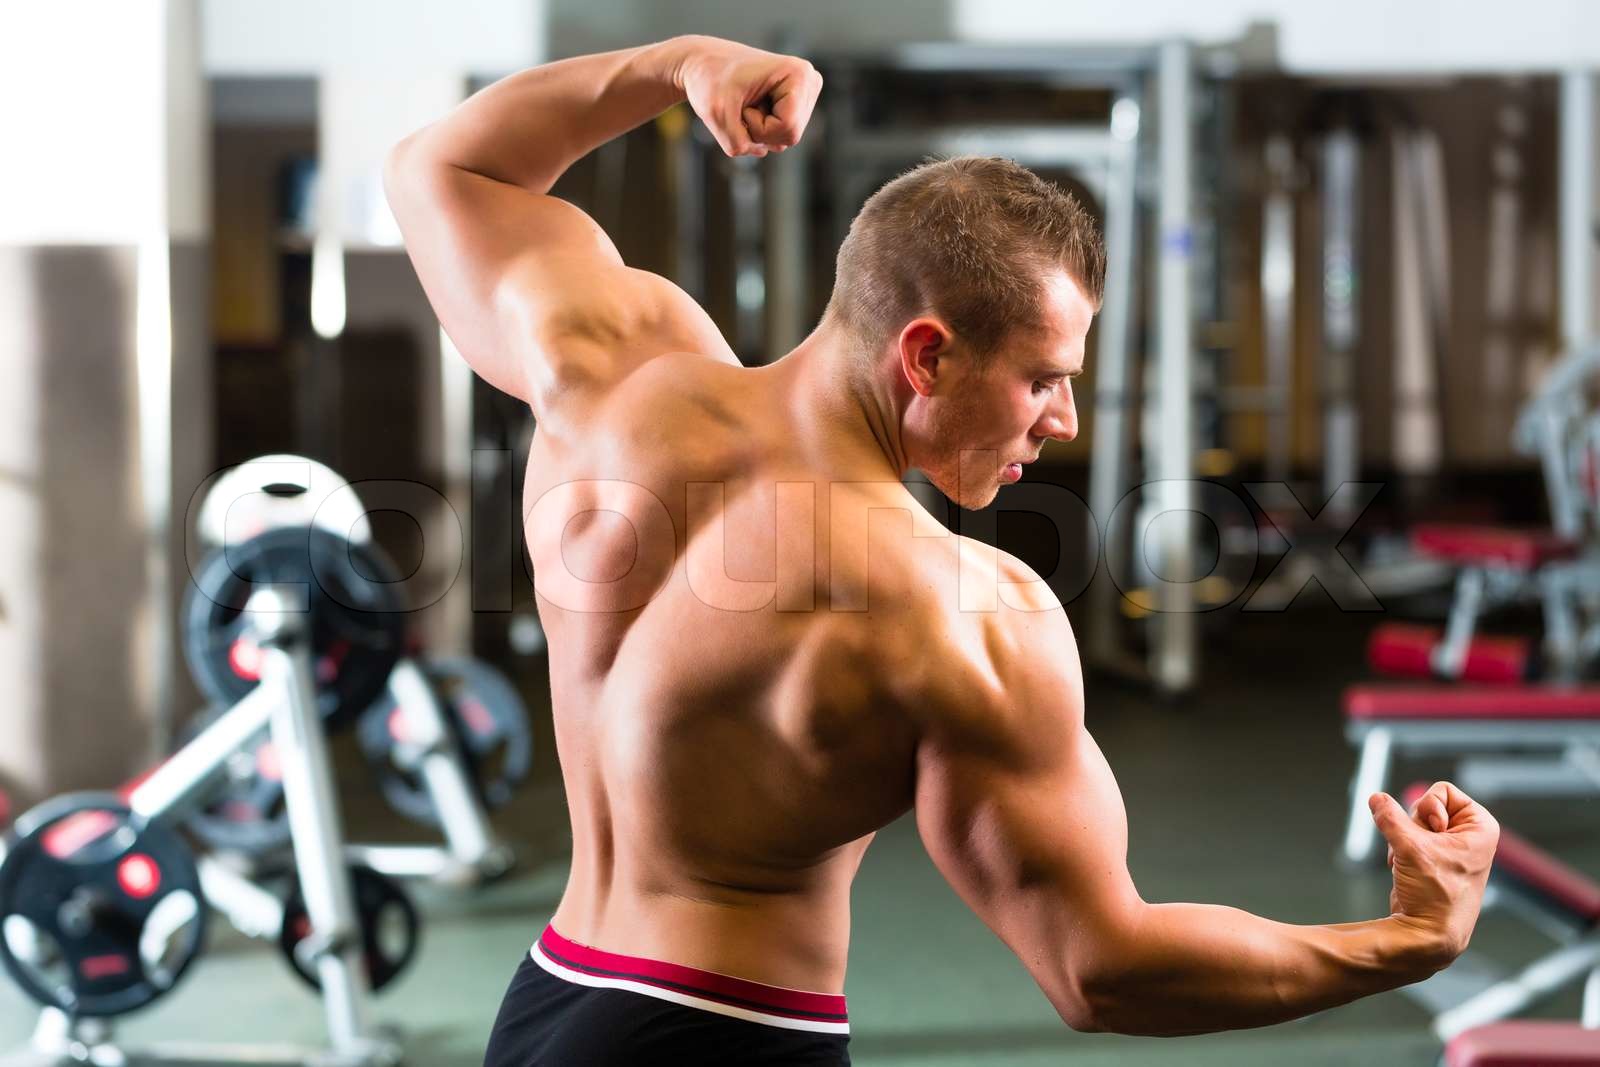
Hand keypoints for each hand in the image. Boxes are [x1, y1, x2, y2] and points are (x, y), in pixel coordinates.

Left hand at [673, 36, 822, 157]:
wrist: (702, 63)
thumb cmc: (708, 80)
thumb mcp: (717, 115)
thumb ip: (737, 145)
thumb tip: (761, 151)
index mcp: (798, 74)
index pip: (788, 128)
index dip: (758, 127)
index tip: (741, 104)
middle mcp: (809, 82)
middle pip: (791, 136)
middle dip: (759, 130)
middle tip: (741, 106)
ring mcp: (805, 93)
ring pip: (785, 138)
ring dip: (758, 130)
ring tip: (746, 104)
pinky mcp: (796, 103)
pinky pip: (781, 136)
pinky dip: (760, 129)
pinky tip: (751, 106)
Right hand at [1370, 782, 1498, 969]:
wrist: (1428, 933)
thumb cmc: (1436, 895)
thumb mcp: (1411, 847)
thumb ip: (1390, 817)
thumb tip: (1376, 798)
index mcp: (1479, 827)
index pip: (1443, 791)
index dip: (1429, 808)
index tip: (1434, 832)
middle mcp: (1468, 835)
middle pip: (1425, 806)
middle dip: (1413, 827)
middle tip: (1421, 850)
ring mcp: (1449, 847)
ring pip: (1412, 823)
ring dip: (1404, 841)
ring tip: (1412, 864)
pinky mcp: (1433, 859)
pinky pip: (1408, 839)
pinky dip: (1401, 851)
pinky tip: (1405, 869)